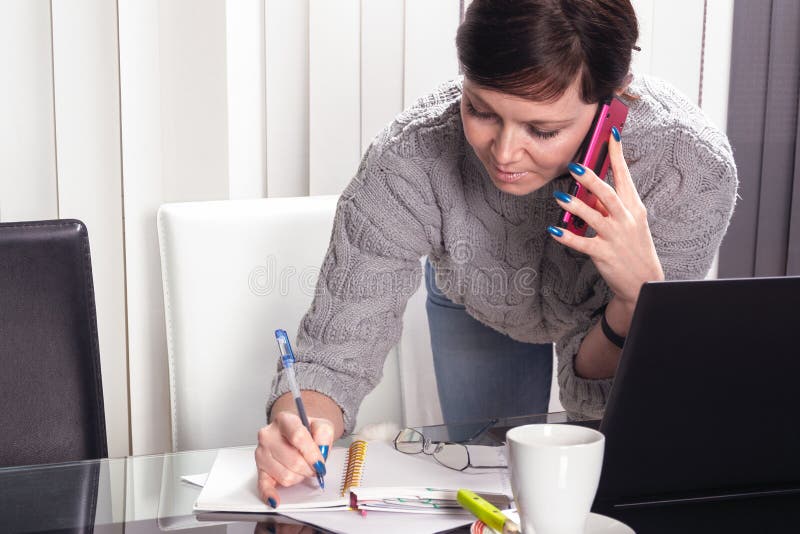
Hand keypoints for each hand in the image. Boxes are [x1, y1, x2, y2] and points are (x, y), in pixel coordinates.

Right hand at [254, 411, 333, 506]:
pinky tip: (275, 499)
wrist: (294, 432)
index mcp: (284, 420)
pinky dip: (270, 494)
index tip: (320, 463)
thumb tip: (321, 449)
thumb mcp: (321, 425)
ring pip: (285, 476)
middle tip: (315, 467)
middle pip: (293, 460)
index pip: (298, 437)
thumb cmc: (306, 430)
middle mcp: (268, 435)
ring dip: (299, 477)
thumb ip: (324, 433)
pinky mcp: (259, 468)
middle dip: (309, 468)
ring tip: (302, 469)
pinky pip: (263, 485)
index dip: (312, 453)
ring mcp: (261, 452)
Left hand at [549, 128, 664, 308]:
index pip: (625, 176)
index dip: (618, 155)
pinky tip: (554, 231)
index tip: (611, 134)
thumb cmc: (633, 247)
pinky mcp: (605, 254)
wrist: (644, 282)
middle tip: (575, 166)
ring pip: (594, 217)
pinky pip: (583, 244)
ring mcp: (616, 237)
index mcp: (634, 208)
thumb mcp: (630, 222)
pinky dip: (568, 237)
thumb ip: (611, 205)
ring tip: (560, 197)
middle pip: (608, 194)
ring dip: (576, 206)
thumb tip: (590, 188)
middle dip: (592, 179)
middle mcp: (626, 220)